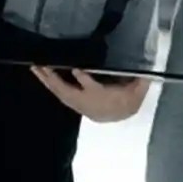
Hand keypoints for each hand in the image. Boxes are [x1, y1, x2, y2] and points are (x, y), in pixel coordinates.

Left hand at [32, 67, 148, 122]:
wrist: (123, 114)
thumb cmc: (128, 98)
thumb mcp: (137, 89)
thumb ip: (139, 81)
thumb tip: (147, 70)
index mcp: (104, 99)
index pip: (93, 90)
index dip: (85, 81)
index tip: (77, 70)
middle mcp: (88, 103)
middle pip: (67, 92)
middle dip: (53, 80)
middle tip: (40, 66)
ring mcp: (80, 104)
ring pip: (60, 93)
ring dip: (46, 81)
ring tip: (35, 68)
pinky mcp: (75, 103)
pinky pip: (60, 94)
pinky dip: (51, 84)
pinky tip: (43, 76)